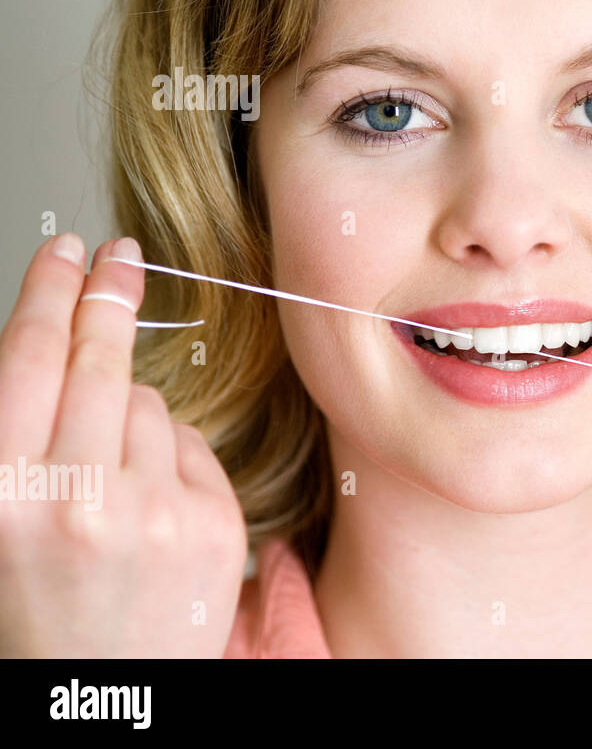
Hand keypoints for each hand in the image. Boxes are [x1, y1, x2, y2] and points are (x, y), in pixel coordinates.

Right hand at [0, 234, 246, 656]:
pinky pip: (191, 445)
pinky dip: (169, 456)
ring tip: (104, 478)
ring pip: (147, 402)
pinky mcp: (213, 527)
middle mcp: (75, 500)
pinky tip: (148, 502)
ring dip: (128, 414)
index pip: (27, 358)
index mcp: (1, 495)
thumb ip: (22, 434)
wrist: (99, 700)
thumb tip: (61, 340)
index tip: (68, 249)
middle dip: (108, 298)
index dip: (50, 291)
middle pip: (99, 360)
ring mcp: (153, 513)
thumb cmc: (34, 609)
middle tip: (120, 256)